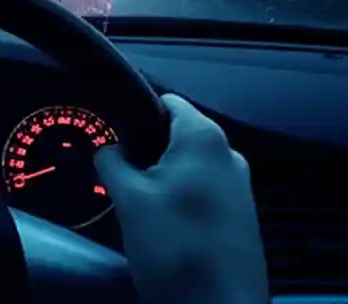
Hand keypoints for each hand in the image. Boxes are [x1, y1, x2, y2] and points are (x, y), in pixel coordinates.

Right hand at [94, 94, 267, 303]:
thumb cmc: (175, 246)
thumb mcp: (129, 200)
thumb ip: (112, 162)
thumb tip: (107, 148)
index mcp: (204, 137)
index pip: (166, 102)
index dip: (134, 112)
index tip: (109, 132)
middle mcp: (228, 154)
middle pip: (176, 135)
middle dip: (144, 150)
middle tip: (114, 172)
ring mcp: (239, 187)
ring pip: (188, 167)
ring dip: (160, 179)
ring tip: (134, 201)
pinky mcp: (240, 216)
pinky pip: (202, 191)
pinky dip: (179, 198)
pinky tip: (161, 223)